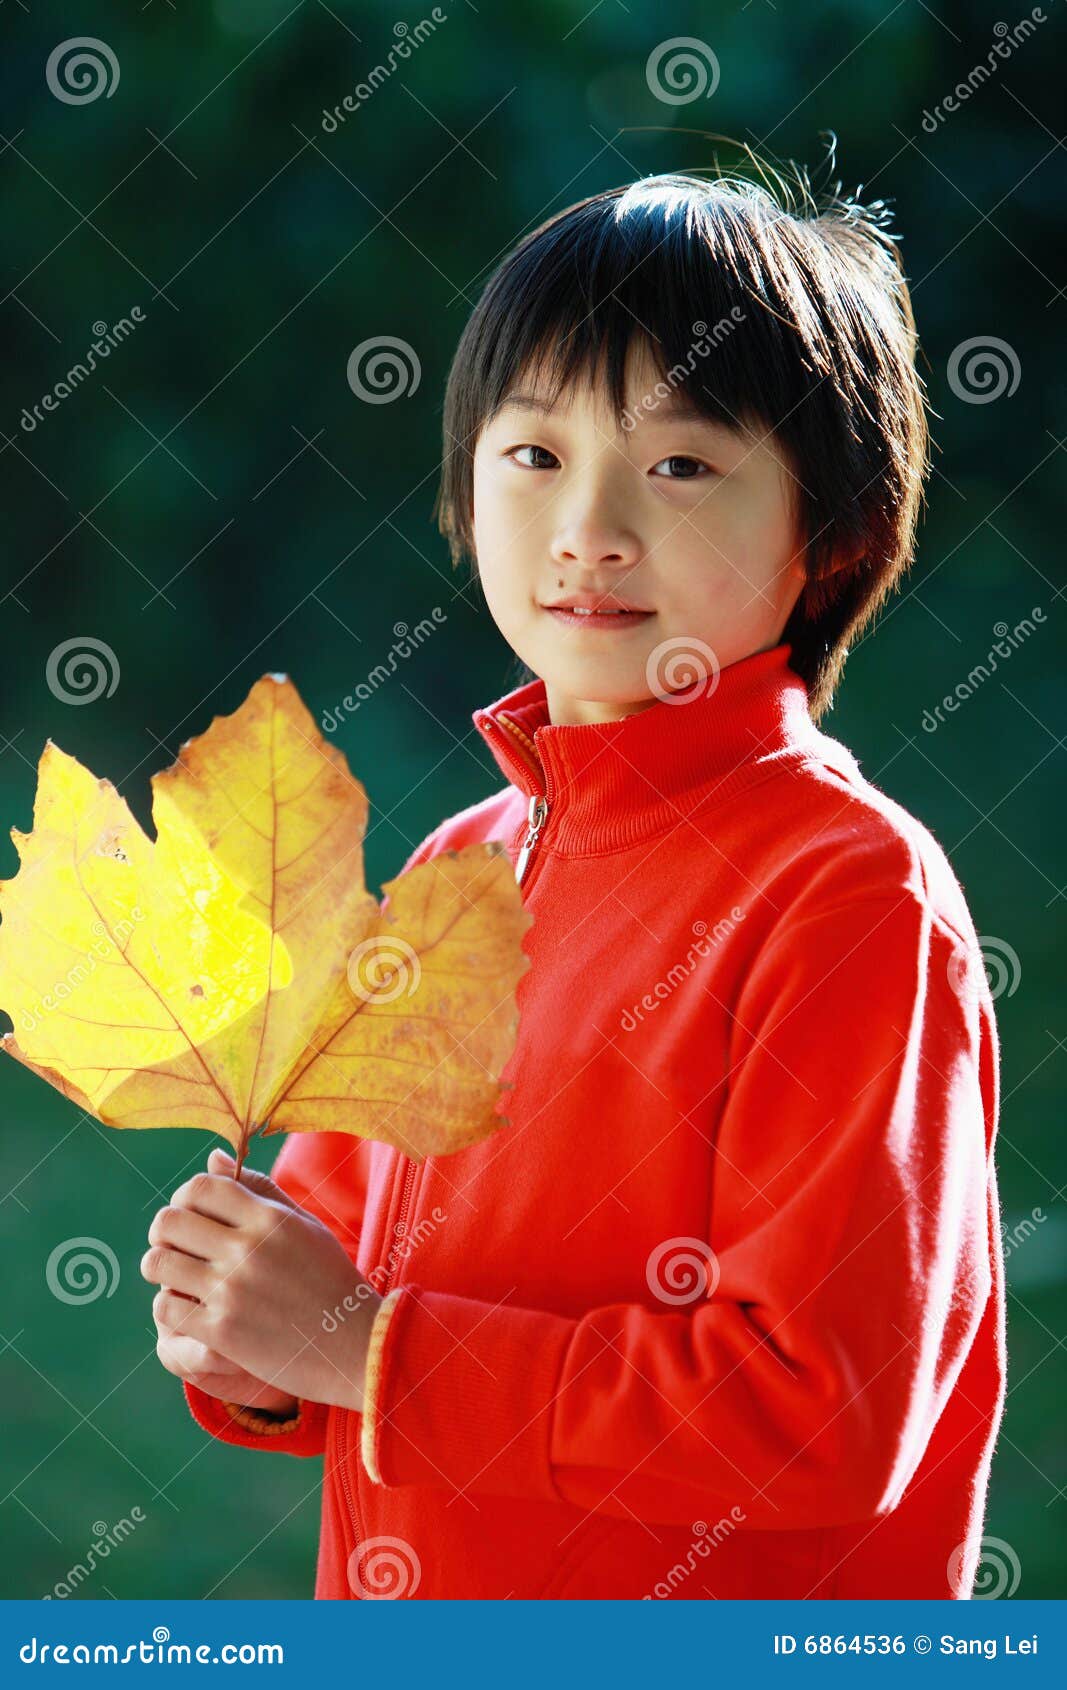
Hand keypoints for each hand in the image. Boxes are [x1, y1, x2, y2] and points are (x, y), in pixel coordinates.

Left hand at [142, 1146, 381, 1411]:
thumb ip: (259, 1188)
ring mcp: (232, 1291)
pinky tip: (190, 1308)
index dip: (185, 1196)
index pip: (200, 1187)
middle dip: (165, 1230)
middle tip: (176, 1245)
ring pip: (158, 1262)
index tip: (191, 1213)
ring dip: (162, 1267)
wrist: (355, 1345)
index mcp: (269, 1218)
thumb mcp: (304, 1225)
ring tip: (178, 1276)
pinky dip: (170, 1305)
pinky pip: (166, 1306)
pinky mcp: (222, 1333)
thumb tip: (213, 1157)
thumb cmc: (330, 1279)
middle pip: (170, 1220)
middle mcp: (248, 1249)